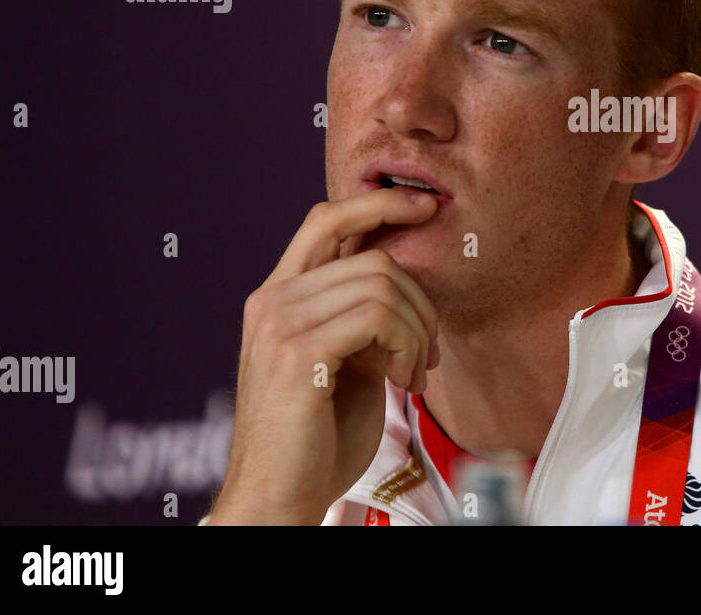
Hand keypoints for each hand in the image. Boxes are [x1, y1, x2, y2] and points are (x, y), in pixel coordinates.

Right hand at [207, 189, 440, 524]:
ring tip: (415, 373)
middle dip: (421, 302)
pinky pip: (377, 316)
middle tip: (428, 352)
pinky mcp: (297, 352)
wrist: (278, 496)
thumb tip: (405, 286)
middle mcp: (272, 300)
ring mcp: (280, 323)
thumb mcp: (345, 362)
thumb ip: (361, 318)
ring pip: (383, 284)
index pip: (326, 220)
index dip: (379, 203)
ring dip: (419, 330)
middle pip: (373, 256)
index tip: (424, 208)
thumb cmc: (317, 438)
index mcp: (278, 296)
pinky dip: (408, 344)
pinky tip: (405, 380)